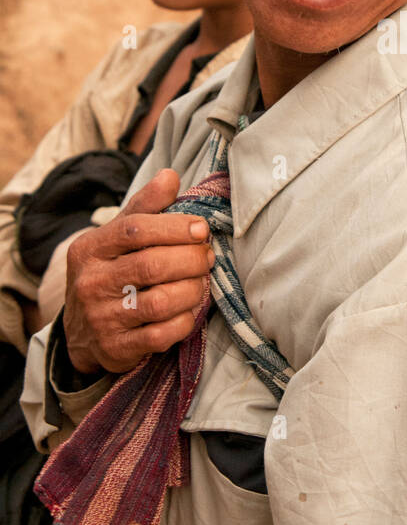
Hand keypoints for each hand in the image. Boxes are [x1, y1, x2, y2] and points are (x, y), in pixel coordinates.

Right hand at [63, 169, 213, 374]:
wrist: (81, 331)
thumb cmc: (110, 272)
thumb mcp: (117, 237)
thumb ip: (145, 207)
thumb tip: (170, 176)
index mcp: (90, 249)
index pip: (135, 229)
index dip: (175, 227)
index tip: (201, 229)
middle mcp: (91, 283)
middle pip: (152, 265)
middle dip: (191, 259)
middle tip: (207, 257)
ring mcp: (101, 319)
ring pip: (160, 301)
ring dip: (192, 289)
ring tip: (201, 282)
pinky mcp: (115, 349)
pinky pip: (161, 335)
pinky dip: (184, 321)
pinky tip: (189, 310)